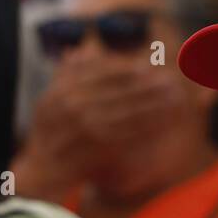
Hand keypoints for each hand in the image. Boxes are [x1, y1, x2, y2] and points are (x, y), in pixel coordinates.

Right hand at [14, 58, 187, 198]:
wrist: (42, 171)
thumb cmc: (49, 133)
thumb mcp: (50, 98)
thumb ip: (68, 72)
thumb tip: (88, 46)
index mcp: (62, 89)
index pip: (101, 73)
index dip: (127, 69)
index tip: (148, 66)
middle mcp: (72, 105)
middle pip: (118, 91)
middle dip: (147, 85)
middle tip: (170, 79)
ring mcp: (85, 127)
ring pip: (127, 111)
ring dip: (153, 104)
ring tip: (174, 97)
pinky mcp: (97, 147)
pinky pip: (128, 133)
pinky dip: (147, 126)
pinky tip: (164, 121)